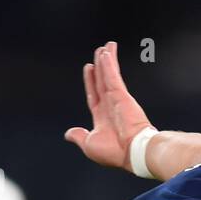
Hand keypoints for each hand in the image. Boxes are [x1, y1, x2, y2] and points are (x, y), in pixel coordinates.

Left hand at [64, 40, 152, 170]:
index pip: (93, 95)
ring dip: (106, 60)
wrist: (132, 152)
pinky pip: (112, 76)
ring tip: (105, 46)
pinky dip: (109, 64)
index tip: (89, 68)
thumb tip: (68, 134)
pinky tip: (107, 52)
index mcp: (102, 118)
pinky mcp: (121, 94)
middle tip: (99, 52)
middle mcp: (109, 106)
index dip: (90, 81)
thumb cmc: (114, 152)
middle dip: (100, 66)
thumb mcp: (89, 145)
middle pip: (102, 81)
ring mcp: (116, 99)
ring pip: (108, 75)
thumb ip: (79, 136)